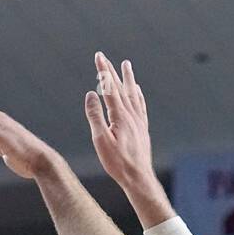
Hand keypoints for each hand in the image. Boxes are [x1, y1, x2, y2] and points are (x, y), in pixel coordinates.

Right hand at [86, 52, 171, 226]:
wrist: (139, 178)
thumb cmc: (118, 162)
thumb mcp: (101, 140)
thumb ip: (95, 116)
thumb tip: (91, 94)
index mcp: (120, 116)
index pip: (109, 88)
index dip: (103, 71)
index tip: (98, 56)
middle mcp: (131, 114)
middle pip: (120, 87)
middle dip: (111, 71)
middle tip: (104, 57)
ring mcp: (138, 121)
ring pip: (133, 94)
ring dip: (128, 78)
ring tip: (126, 65)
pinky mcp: (142, 128)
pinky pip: (141, 105)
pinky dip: (138, 94)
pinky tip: (138, 90)